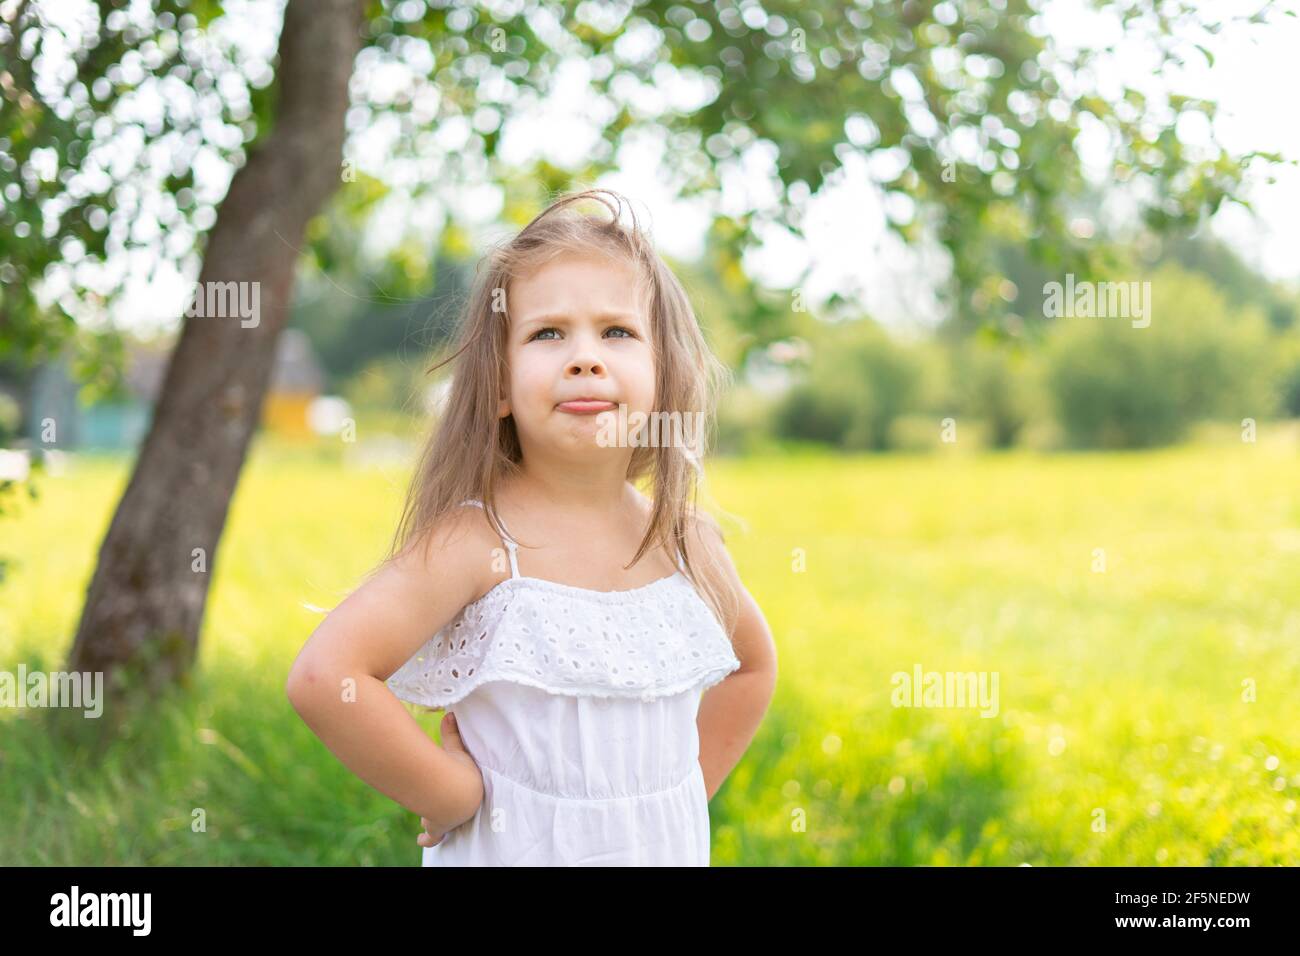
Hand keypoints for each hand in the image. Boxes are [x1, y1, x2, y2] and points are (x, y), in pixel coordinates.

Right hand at [417, 711, 479, 847]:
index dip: (463, 790)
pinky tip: (421, 840)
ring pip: (444, 822)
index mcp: (472, 790)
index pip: (469, 791)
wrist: (453, 792)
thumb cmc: (457, 770)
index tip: (459, 788)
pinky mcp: (438, 827)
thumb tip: (449, 714)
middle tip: (444, 803)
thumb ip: (452, 734)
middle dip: (450, 806)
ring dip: (437, 820)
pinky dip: (427, 840)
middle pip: (457, 809)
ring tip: (429, 821)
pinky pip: (433, 838)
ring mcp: (451, 819)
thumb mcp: (455, 750)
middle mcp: (464, 808)